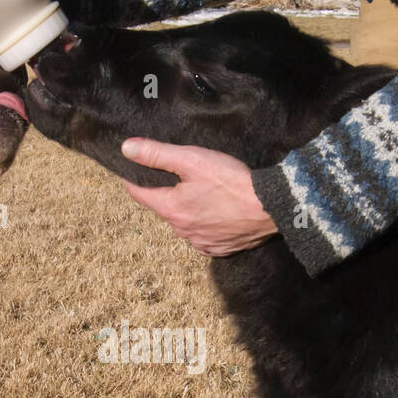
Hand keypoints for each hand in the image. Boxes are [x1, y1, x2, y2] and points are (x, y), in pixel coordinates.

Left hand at [120, 139, 277, 255]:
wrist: (271, 207)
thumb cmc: (232, 181)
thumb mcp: (192, 160)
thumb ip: (157, 154)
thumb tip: (127, 149)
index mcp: (171, 209)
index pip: (139, 194)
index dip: (132, 180)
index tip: (129, 171)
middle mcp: (182, 231)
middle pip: (164, 208)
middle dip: (167, 194)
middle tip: (179, 178)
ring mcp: (201, 243)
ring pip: (184, 223)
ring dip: (187, 210)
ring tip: (202, 194)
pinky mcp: (219, 249)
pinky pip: (203, 236)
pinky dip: (205, 225)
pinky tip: (216, 213)